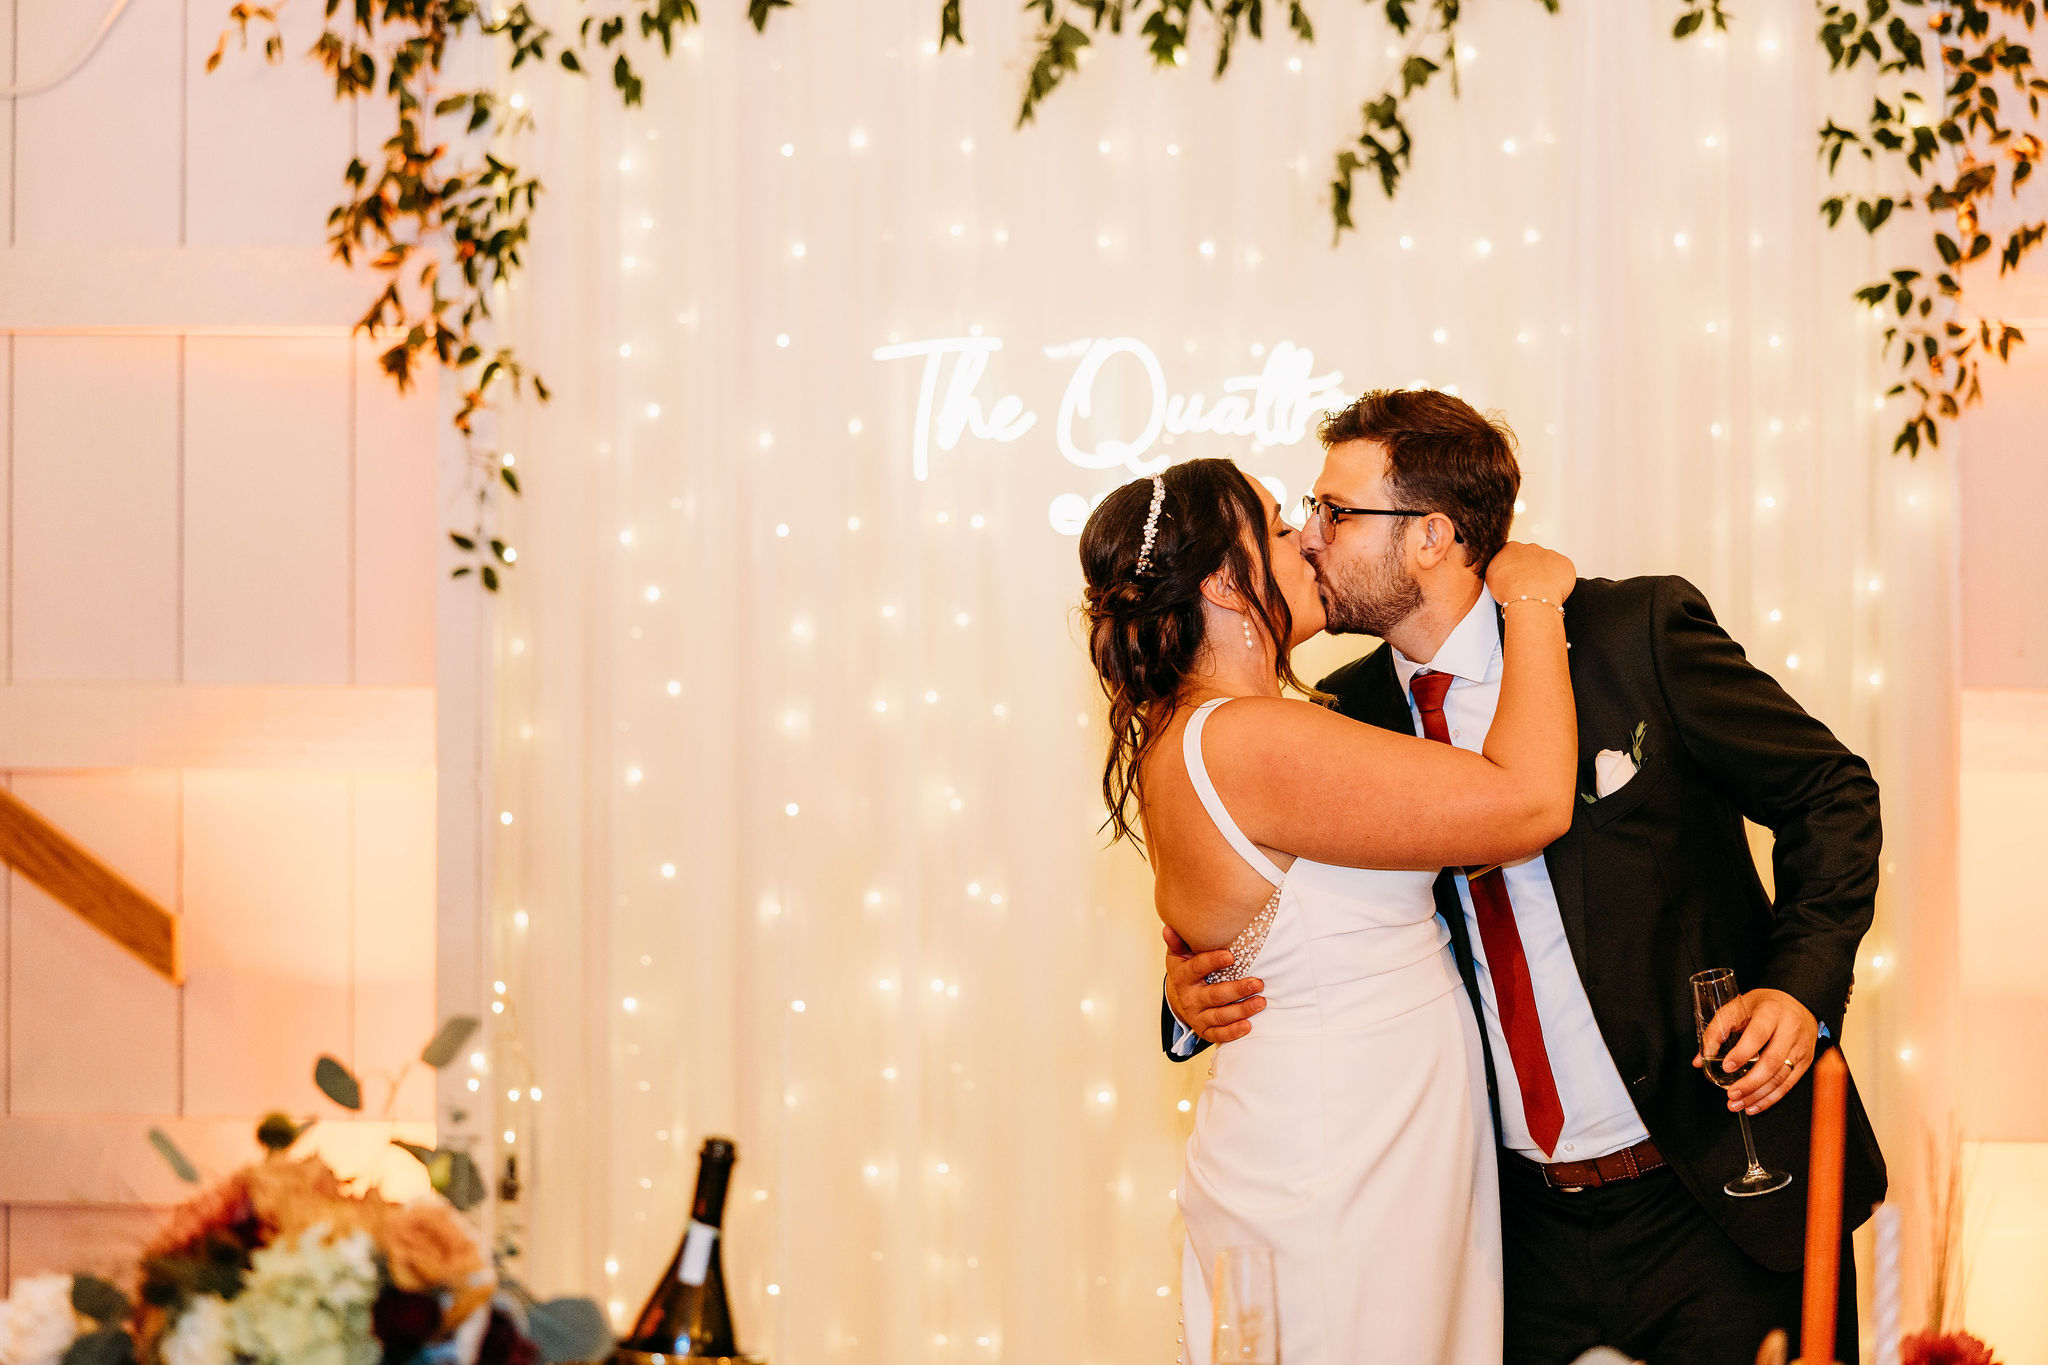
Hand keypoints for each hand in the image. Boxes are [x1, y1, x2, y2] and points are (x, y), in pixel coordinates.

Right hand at [1164, 925, 1264, 1044]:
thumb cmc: (1184, 971)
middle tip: (1257, 983)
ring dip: (1242, 1010)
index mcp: (1183, 976)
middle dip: (1237, 990)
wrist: (1177, 999)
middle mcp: (1189, 998)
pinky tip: (1248, 1026)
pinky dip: (1233, 1032)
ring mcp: (1197, 1016)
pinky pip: (1219, 1035)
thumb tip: (1169, 928)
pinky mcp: (1204, 1030)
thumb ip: (1177, 942)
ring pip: (1220, 1016)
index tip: (1231, 956)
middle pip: (1214, 995)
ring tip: (1261, 1002)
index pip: (1197, 968)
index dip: (1213, 962)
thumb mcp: (1178, 956)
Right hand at [1485, 542, 1576, 608]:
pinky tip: (1552, 590)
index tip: (1514, 578)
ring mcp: (1549, 554)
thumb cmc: (1509, 591)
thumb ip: (1497, 569)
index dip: (1513, 568)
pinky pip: (1564, 570)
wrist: (1529, 599)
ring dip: (1546, 574)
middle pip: (1531, 557)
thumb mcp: (1490, 578)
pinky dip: (1560, 580)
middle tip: (1527, 586)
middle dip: (1531, 569)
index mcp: (1511, 548)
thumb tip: (1501, 573)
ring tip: (1540, 591)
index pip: (1512, 554)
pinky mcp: (1564, 563)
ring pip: (1548, 563)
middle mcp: (1530, 548)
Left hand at [1693, 987, 1818, 1115]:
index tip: (1727, 1067)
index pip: (1757, 1035)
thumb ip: (1718, 1030)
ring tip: (1738, 1104)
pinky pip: (1788, 1085)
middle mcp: (1790, 1030)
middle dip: (1750, 1083)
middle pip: (1772, 1062)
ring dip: (1758, 1095)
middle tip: (1731, 1094)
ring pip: (1781, 1078)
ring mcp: (1800, 1048)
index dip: (1742, 1053)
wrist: (1800, 1004)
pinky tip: (1754, 1105)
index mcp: (1771, 1012)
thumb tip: (1700, 1059)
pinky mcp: (1805, 1062)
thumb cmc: (1765, 1005)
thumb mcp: (1739, 1007)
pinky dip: (1770, 1098)